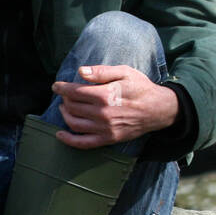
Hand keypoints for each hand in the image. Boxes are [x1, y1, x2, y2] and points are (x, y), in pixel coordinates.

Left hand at [52, 65, 178, 148]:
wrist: (159, 109)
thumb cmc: (141, 88)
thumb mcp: (125, 72)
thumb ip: (101, 71)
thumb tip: (80, 71)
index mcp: (105, 95)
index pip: (74, 91)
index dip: (62, 88)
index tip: (56, 85)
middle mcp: (103, 113)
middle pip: (72, 106)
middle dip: (64, 99)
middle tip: (65, 94)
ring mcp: (105, 128)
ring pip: (74, 123)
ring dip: (65, 114)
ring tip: (65, 107)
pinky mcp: (108, 139)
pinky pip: (83, 143)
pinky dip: (69, 140)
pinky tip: (60, 134)